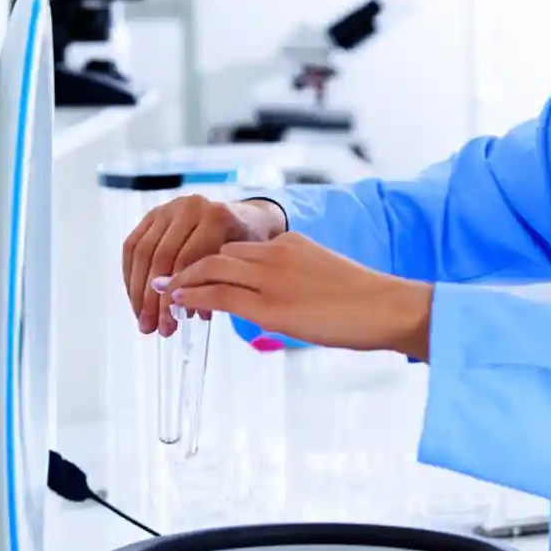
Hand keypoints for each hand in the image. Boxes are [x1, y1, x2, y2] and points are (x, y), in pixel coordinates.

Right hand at [123, 196, 286, 336]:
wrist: (246, 219)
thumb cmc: (247, 247)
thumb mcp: (241, 265)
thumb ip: (217, 284)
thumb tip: (189, 311)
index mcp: (216, 217)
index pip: (186, 261)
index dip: (174, 296)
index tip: (169, 324)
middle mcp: (191, 208)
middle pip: (162, 257)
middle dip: (152, 299)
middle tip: (151, 327)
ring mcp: (169, 208)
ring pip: (142, 253)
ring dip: (137, 291)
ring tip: (142, 320)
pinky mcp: (154, 214)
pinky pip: (132, 246)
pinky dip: (130, 275)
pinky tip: (135, 299)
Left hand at [166, 232, 434, 358]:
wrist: (386, 307)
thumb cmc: (364, 303)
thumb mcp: (322, 281)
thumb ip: (294, 285)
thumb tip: (278, 307)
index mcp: (290, 244)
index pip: (237, 248)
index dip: (210, 262)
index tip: (194, 274)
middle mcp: (275, 253)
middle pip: (217, 253)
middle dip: (187, 268)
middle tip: (167, 282)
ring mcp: (270, 277)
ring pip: (210, 269)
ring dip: (182, 282)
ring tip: (164, 295)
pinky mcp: (268, 304)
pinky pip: (218, 294)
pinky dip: (192, 296)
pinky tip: (177, 302)